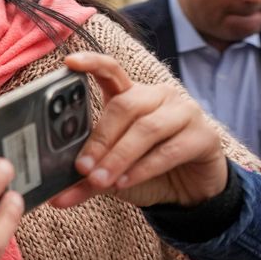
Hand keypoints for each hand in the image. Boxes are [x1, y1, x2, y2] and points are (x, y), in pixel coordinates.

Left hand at [50, 52, 227, 208]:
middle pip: (125, 105)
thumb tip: (56, 197)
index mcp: (132, 95)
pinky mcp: (204, 136)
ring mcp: (184, 113)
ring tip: (100, 180)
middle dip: (101, 139)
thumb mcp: (112, 174)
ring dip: (119, 156)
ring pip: (146, 128)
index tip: (69, 62)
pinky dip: (143, 168)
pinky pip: (169, 150)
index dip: (92, 63)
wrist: (190, 192)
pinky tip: (124, 182)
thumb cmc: (147, 171)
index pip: (112, 70)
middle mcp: (158, 97)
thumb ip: (87, 179)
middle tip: (82, 167)